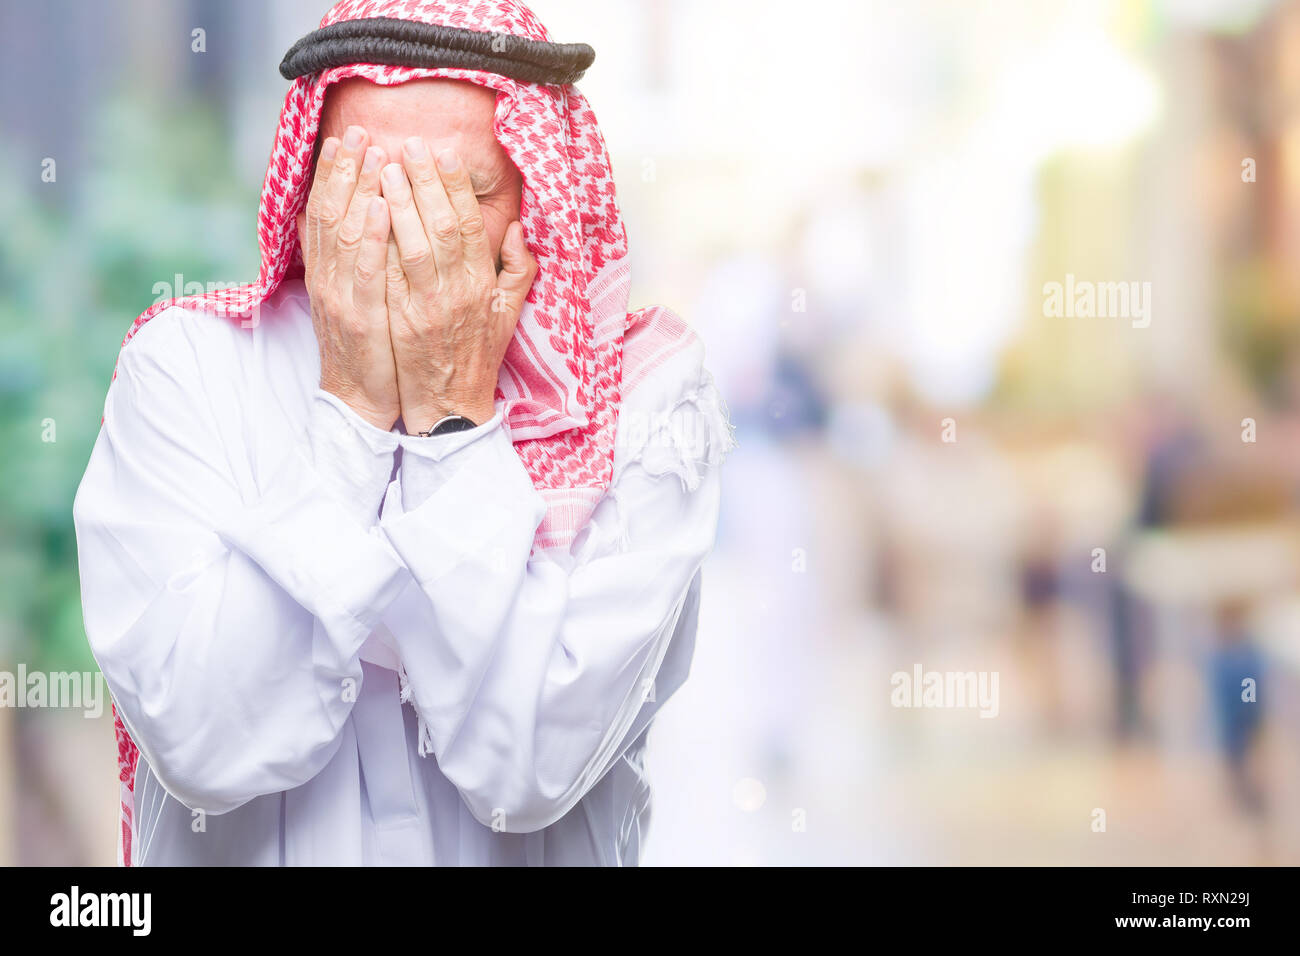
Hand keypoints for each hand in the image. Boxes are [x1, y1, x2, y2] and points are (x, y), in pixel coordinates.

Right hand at [298, 125, 400, 430]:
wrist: (358, 402)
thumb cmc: (364, 349)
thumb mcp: (349, 299)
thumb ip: (342, 261)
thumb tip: (331, 221)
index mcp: (326, 273)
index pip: (324, 213)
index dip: (332, 175)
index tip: (345, 139)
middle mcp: (327, 279)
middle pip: (330, 213)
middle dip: (344, 170)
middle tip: (358, 130)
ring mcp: (341, 297)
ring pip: (344, 234)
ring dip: (357, 190)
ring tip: (371, 153)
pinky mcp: (361, 318)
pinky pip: (365, 271)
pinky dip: (370, 236)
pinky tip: (379, 207)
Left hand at [379, 137, 537, 430]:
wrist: (449, 404)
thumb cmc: (478, 354)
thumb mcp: (509, 312)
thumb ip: (517, 269)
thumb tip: (516, 229)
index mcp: (483, 286)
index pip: (471, 226)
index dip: (457, 188)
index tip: (445, 155)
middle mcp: (457, 292)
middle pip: (440, 227)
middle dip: (424, 182)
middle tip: (409, 144)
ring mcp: (426, 307)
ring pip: (411, 245)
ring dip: (398, 202)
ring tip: (385, 165)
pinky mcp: (398, 320)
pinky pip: (385, 273)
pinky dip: (376, 239)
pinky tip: (365, 210)